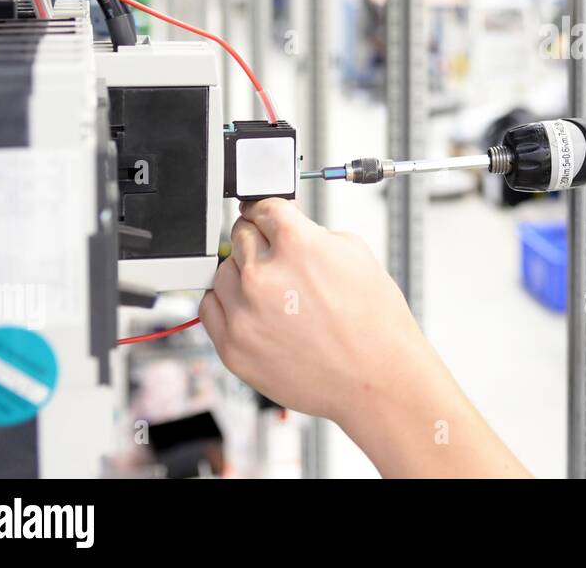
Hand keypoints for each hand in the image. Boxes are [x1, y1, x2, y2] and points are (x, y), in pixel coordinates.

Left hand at [199, 198, 426, 427]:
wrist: (375, 377)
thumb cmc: (373, 322)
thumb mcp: (355, 253)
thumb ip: (311, 231)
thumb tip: (284, 225)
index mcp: (296, 244)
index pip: (263, 207)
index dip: (268, 210)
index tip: (266, 216)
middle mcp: (263, 275)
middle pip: (240, 235)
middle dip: (258, 240)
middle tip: (277, 256)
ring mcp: (244, 313)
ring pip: (222, 271)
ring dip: (242, 272)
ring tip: (272, 289)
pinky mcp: (233, 346)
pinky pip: (210, 308)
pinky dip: (227, 302)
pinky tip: (253, 308)